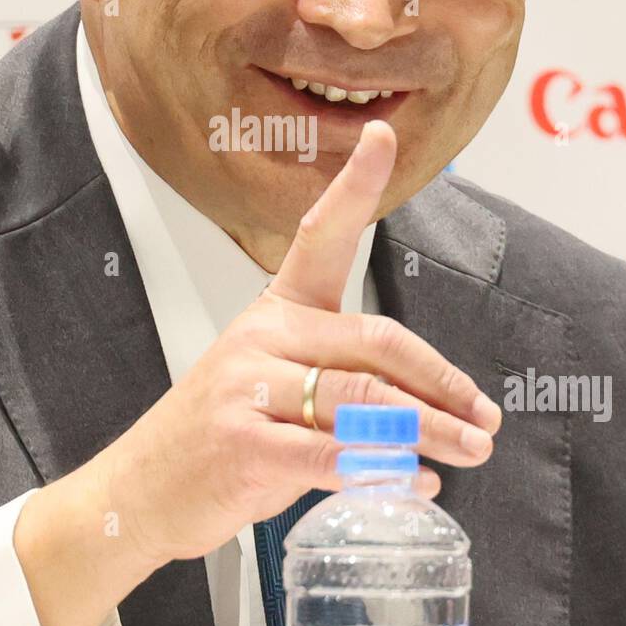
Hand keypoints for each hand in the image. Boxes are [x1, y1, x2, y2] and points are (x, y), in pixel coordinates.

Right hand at [99, 120, 500, 566]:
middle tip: (484, 416)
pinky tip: (417, 480)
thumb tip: (430, 409)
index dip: (354, 183)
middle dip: (442, 381)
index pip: (320, 235)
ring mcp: (247, 386)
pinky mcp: (242, 443)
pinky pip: (331, 454)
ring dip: (429, 430)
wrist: (141, 490)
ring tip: (471, 450)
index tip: (383, 135)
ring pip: (362, 399)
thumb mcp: (275, 386)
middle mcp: (263, 335)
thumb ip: (344, 384)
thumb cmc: (221, 435)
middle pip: (374, 342)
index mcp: (276, 309)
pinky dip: (383, 470)